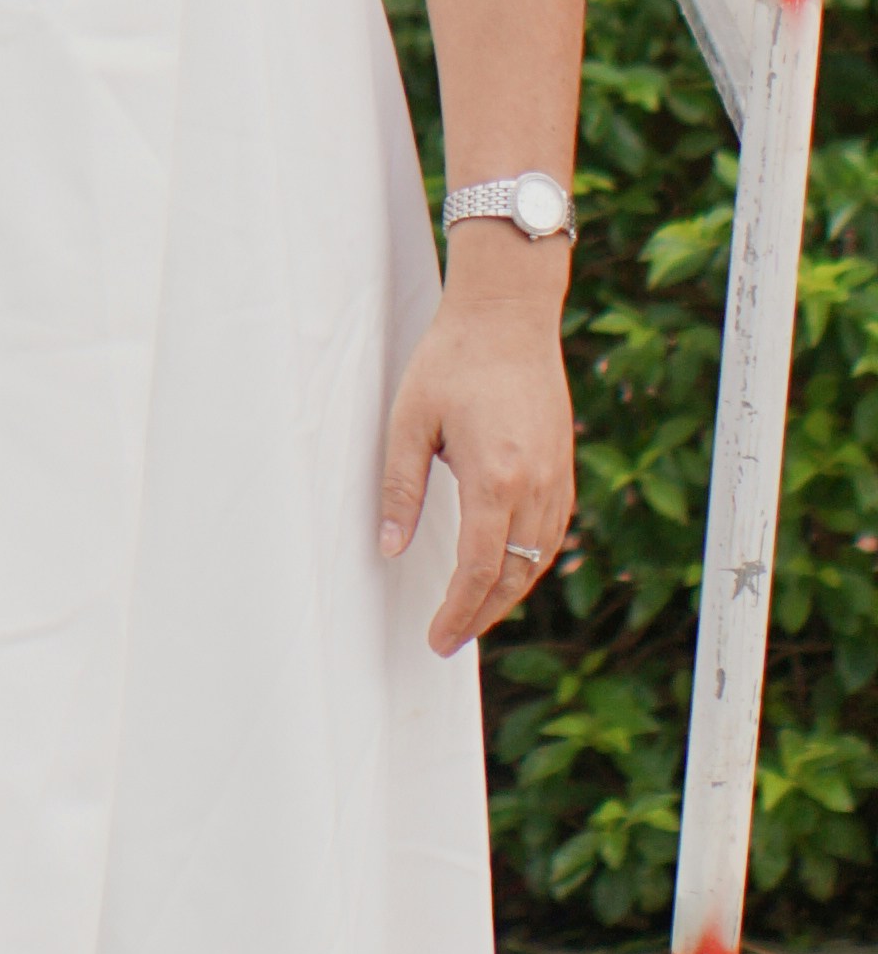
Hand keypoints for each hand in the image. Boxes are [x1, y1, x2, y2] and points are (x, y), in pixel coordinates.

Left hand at [381, 255, 574, 655]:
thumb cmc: (452, 359)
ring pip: (539, 561)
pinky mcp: (565, 466)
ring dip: (508, 594)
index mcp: (496, 478)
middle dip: (481, 615)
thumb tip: (388, 547)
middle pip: (515, 576)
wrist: (509, 314)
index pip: (480, 570)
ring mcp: (558, 477)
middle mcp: (536, 487)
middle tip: (449, 639)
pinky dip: (530, 564)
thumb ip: (401, 488)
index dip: (459, 611)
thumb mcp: (410, 421)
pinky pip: (552, 533)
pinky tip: (506, 570)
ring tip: (472, 613)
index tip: (437, 639)